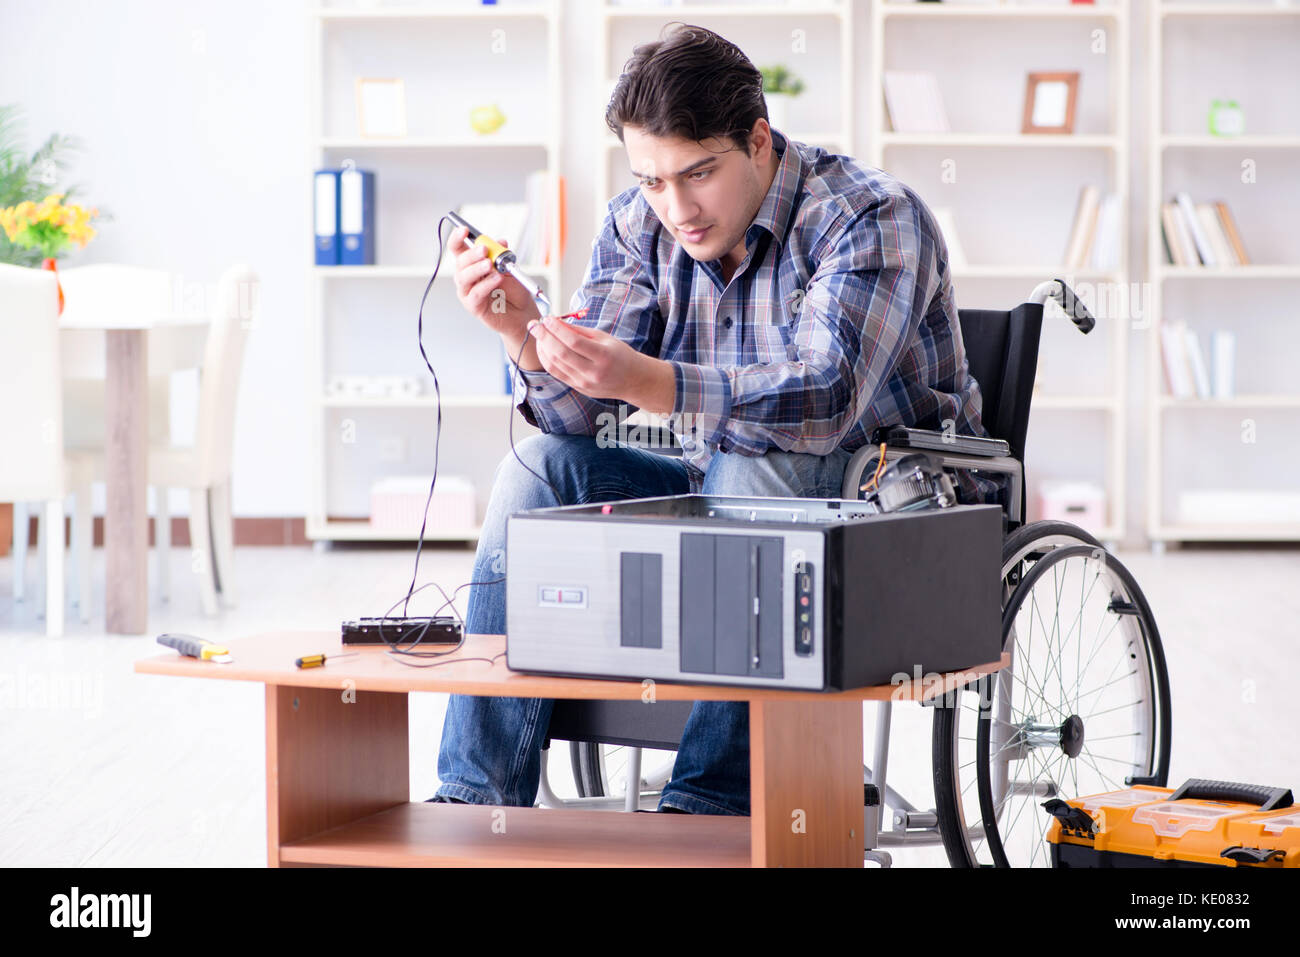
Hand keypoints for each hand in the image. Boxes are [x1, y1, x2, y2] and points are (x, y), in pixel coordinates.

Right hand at [450, 226, 540, 335]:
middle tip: (484, 250)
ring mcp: (468, 292)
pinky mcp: (473, 306)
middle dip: (471, 254)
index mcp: (472, 264)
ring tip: (490, 264)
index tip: (463, 229)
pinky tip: (496, 279)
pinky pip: (475, 294)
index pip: (458, 249)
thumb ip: (502, 255)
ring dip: (477, 268)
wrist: (522, 312)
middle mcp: (467, 277)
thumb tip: (500, 241)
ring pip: (464, 278)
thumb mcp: (510, 268)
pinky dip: (486, 285)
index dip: (457, 238)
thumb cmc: (513, 290)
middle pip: (460, 262)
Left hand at [528, 316, 675, 413]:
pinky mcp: (578, 388)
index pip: (574, 342)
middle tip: (534, 325)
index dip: (557, 329)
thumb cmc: (620, 355)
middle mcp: (593, 372)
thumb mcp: (605, 338)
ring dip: (542, 348)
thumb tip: (556, 323)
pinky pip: (556, 373)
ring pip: (555, 364)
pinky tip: (544, 348)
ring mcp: (584, 383)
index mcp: (603, 357)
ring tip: (538, 335)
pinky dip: (546, 359)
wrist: (632, 380)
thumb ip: (580, 331)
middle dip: (544, 337)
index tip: (547, 319)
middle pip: (561, 353)